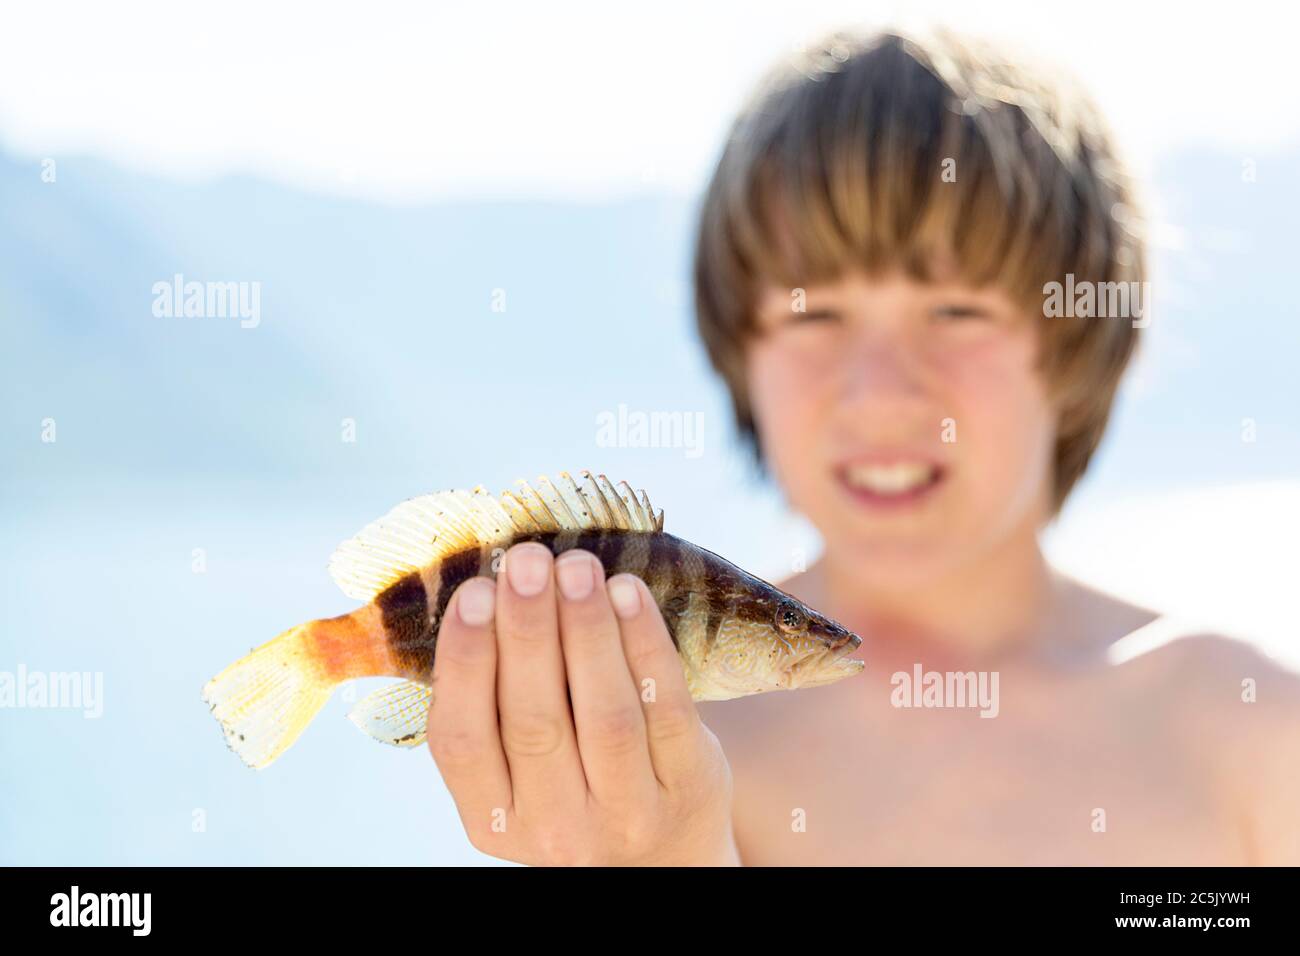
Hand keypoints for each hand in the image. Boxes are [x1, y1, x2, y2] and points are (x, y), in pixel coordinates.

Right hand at [426, 541, 739, 865]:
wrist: (665, 857)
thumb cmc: (575, 787)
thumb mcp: (519, 777)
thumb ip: (496, 709)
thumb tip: (488, 590)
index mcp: (494, 820)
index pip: (463, 741)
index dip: (466, 663)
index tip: (473, 593)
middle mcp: (557, 828)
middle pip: (535, 722)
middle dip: (528, 630)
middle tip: (527, 560)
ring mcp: (628, 813)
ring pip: (604, 713)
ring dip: (587, 630)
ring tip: (577, 567)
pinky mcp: (689, 787)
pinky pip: (666, 707)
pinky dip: (646, 645)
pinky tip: (629, 594)